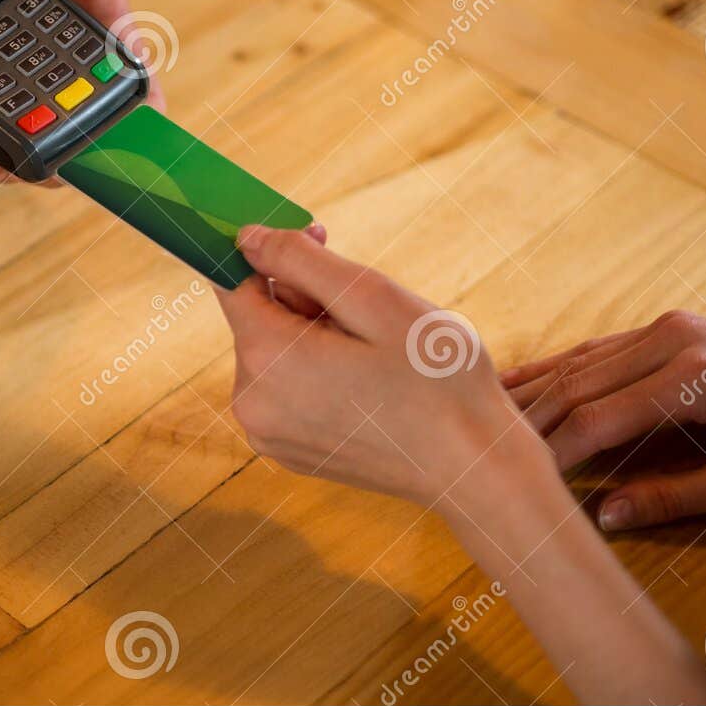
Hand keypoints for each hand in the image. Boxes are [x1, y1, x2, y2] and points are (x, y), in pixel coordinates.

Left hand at [215, 227, 545, 507]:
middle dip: (304, 301)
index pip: (233, 280)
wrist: (473, 467)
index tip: (321, 245)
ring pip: (272, 354)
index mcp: (266, 357)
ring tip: (373, 357)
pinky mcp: (285, 451)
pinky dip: (316, 375)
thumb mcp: (373, 297)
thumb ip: (299, 260)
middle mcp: (250, 400)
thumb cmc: (436, 377)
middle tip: (369, 315)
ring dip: (313, 339)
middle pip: (257, 318)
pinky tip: (365, 386)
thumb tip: (245, 237)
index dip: (276, 254)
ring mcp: (265, 432)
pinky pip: (285, 390)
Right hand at [502, 311, 705, 530]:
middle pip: (577, 385)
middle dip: (529, 422)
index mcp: (692, 377)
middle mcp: (669, 341)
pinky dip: (552, 368)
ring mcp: (664, 329)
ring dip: (531, 393)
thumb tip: (606, 515)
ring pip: (577, 362)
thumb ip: (676, 496)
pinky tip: (518, 382)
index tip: (518, 477)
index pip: (599, 418)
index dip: (554, 450)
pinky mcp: (662, 328)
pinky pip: (594, 349)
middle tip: (483, 454)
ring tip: (485, 421)